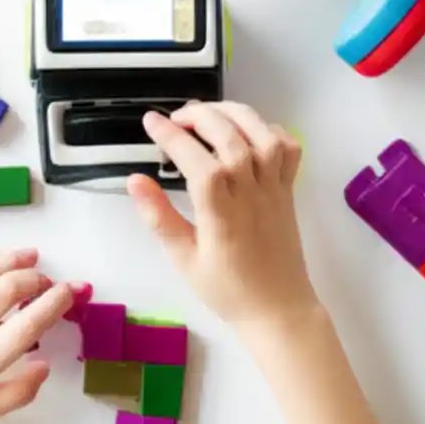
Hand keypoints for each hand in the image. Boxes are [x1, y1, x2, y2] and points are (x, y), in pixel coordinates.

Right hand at [128, 102, 318, 332]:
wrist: (278, 309)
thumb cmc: (227, 289)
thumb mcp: (183, 259)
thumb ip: (158, 217)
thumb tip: (135, 180)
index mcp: (220, 210)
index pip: (194, 158)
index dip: (170, 135)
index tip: (151, 122)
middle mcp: (250, 191)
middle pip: (229, 135)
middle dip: (199, 116)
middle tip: (176, 119)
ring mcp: (274, 188)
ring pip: (261, 133)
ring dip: (234, 113)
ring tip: (208, 114)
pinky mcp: (289, 190)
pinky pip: (288, 148)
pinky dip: (269, 130)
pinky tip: (248, 132)